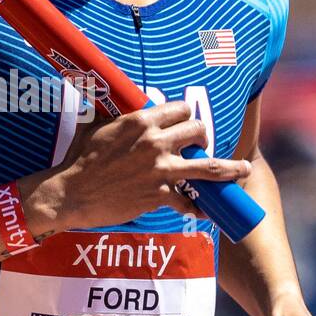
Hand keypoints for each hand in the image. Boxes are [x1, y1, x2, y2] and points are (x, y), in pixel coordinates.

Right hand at [53, 100, 250, 229]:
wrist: (71, 193)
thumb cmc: (80, 158)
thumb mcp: (97, 127)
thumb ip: (117, 116)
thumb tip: (120, 103)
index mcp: (141, 120)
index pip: (180, 109)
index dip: (186, 114)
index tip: (185, 122)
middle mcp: (156, 142)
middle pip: (198, 131)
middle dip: (203, 136)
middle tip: (201, 144)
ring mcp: (161, 170)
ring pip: (208, 166)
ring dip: (230, 168)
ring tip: (244, 170)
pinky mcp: (159, 195)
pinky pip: (189, 202)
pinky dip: (198, 208)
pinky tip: (205, 212)